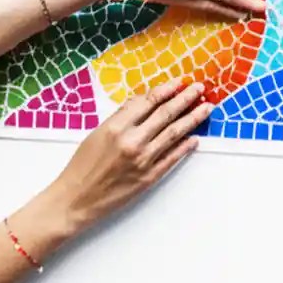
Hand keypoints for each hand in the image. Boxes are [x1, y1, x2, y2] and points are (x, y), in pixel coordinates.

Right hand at [39, 81, 208, 231]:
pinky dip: (185, 146)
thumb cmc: (82, 165)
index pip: (148, 102)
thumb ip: (121, 116)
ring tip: (206, 109)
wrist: (75, 199)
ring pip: (174, 134)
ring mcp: (143, 160)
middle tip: (200, 89)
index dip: (166, 90)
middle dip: (186, 99)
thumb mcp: (97, 133)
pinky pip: (172, 157)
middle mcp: (132, 141)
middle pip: (166, 114)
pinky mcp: (149, 177)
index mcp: (116, 127)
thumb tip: (143, 100)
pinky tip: (195, 137)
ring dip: (192, 119)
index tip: (179, 83)